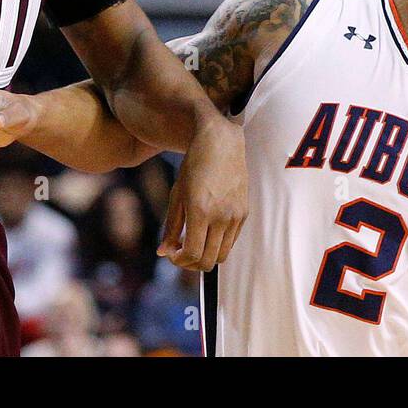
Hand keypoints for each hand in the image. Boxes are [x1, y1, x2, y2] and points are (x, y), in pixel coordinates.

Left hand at [156, 116, 247, 271]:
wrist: (221, 143)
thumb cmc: (194, 165)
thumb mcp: (177, 195)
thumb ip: (171, 226)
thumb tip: (163, 253)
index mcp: (201, 211)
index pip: (192, 254)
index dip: (179, 261)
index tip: (172, 253)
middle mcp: (221, 216)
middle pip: (208, 261)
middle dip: (191, 264)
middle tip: (180, 254)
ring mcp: (235, 216)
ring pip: (222, 255)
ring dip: (205, 256)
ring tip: (193, 243)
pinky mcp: (244, 213)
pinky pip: (231, 241)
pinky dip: (217, 244)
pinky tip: (206, 231)